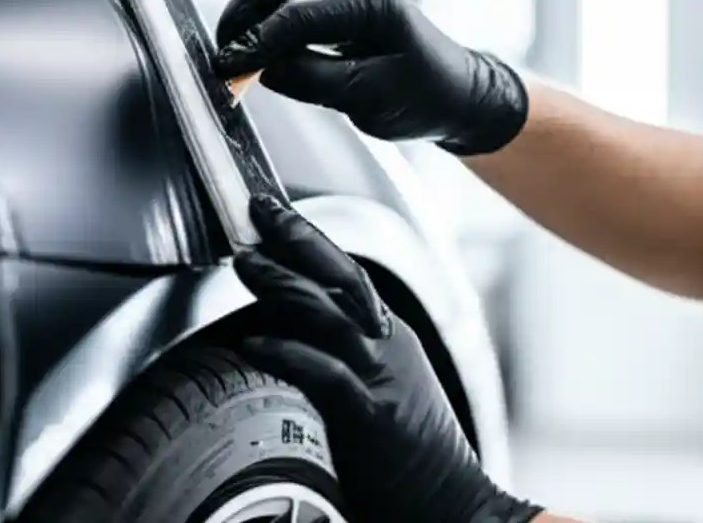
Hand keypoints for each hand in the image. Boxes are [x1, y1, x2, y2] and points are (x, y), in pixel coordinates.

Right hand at [214, 0, 527, 154]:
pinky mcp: (341, 8)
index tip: (225, 67)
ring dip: (249, 16)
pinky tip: (254, 51)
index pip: (295, 15)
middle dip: (240, 15)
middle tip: (218, 54)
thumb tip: (261, 69)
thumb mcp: (367, 99)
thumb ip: (310, 79)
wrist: (461, 97)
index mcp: (371, 3)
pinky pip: (292, 4)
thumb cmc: (426, 99)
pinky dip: (266, 23)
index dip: (254, 43)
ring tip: (230, 54)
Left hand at [237, 195, 541, 522]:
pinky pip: (328, 375)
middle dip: (298, 237)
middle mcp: (389, 347)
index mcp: (390, 338)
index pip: (347, 271)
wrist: (457, 506)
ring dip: (284, 284)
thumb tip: (284, 327)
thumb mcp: (380, 389)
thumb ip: (342, 354)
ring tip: (245, 263)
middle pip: (344, 274)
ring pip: (332, 313)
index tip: (270, 211)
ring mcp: (383, 379)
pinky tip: (257, 342)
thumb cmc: (410, 456)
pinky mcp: (373, 417)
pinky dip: (291, 353)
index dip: (307, 236)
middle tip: (256, 209)